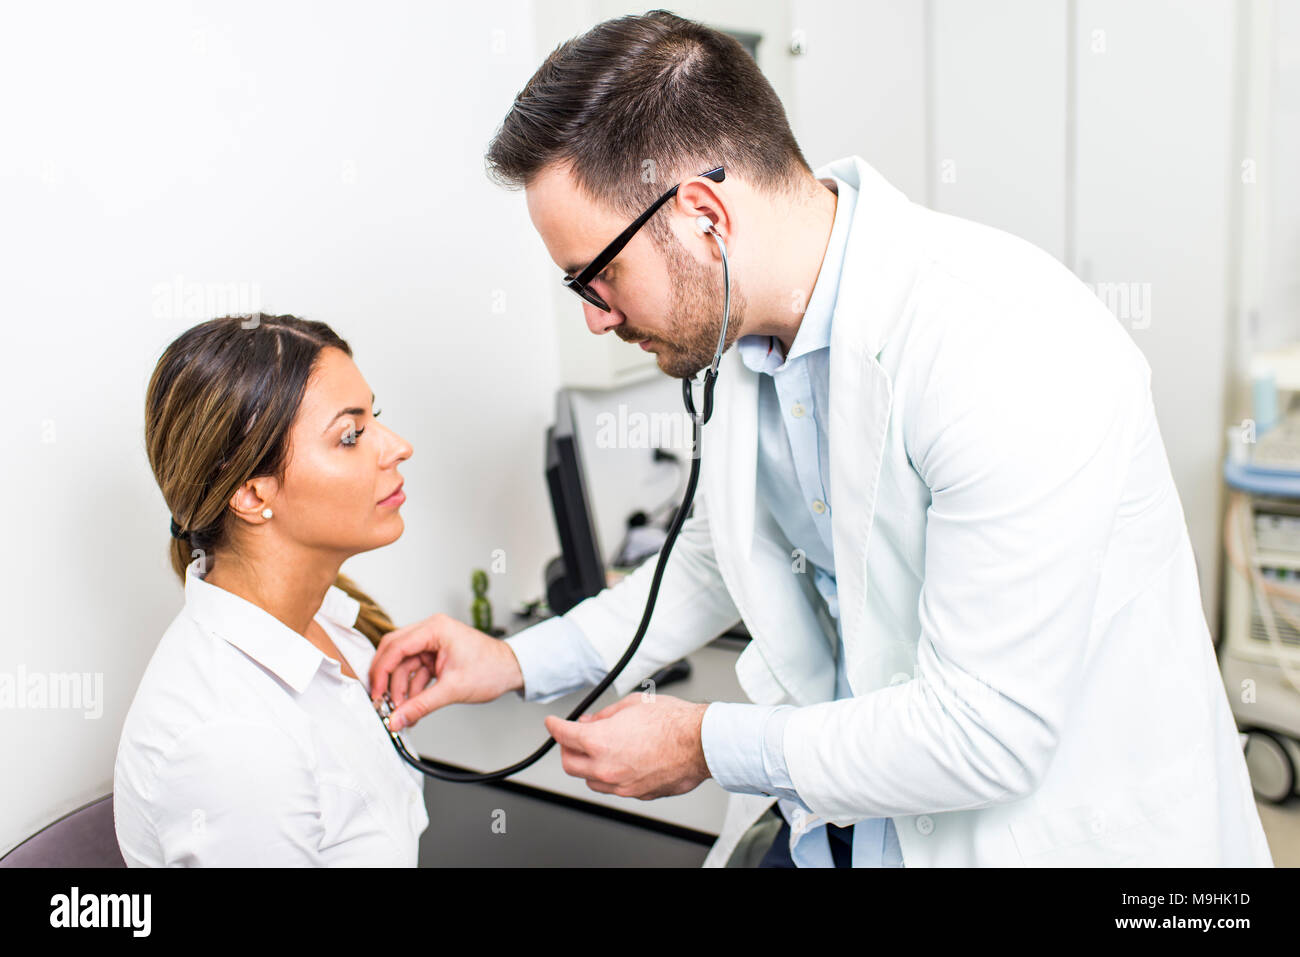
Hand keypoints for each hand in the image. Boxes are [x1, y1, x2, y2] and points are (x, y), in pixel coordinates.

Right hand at [368, 613, 523, 730]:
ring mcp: (433, 644)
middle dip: (388, 680)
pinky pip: (416, 672)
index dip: (381, 671)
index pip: (396, 647)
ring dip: (401, 689)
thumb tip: (398, 719)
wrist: (512, 671)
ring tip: (402, 713)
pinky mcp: (436, 656)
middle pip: (395, 654)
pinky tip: (412, 708)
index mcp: (435, 629)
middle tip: (381, 702)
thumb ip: (421, 705)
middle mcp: (431, 632)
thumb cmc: (492, 669)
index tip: (376, 693)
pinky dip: (412, 690)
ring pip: (404, 666)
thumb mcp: (453, 689)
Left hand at [544, 694, 711, 799]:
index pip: (564, 735)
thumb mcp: (632, 704)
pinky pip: (613, 787)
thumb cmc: (673, 722)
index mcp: (600, 741)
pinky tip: (620, 761)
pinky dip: (609, 775)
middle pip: (570, 764)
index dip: (554, 726)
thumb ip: (605, 716)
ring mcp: (621, 785)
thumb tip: (591, 721)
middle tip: (572, 739)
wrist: (700, 744)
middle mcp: (606, 767)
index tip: (553, 723)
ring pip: (590, 781)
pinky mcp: (636, 794)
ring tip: (597, 751)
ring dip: (587, 766)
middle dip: (566, 750)